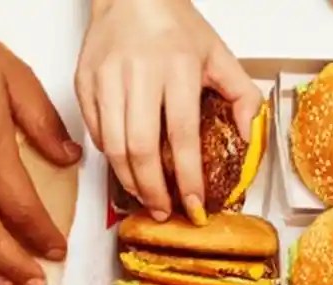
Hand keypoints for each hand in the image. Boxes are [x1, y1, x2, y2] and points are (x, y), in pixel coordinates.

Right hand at [77, 0, 260, 220]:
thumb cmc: (175, 26)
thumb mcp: (219, 55)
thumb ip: (242, 96)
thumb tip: (249, 137)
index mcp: (177, 68)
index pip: (182, 136)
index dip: (188, 178)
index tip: (195, 204)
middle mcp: (138, 73)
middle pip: (141, 149)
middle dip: (154, 190)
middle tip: (165, 210)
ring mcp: (105, 78)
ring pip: (113, 147)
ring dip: (130, 180)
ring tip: (146, 195)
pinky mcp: (83, 82)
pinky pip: (95, 132)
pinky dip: (111, 156)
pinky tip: (127, 166)